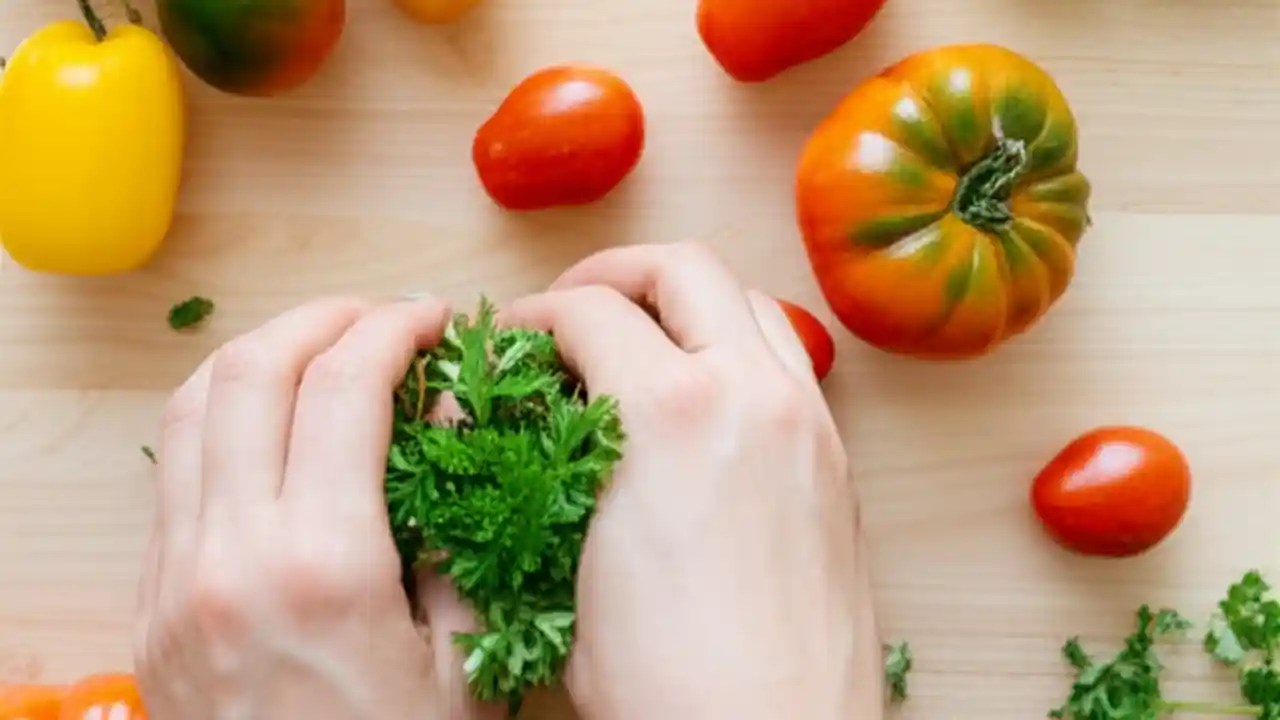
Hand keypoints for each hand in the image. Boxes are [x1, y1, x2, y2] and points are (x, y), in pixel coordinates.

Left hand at [134, 297, 503, 719]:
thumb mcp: (463, 660)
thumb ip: (459, 532)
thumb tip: (450, 422)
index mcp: (323, 569)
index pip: (342, 389)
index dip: (393, 330)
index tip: (433, 319)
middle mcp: (230, 559)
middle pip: (252, 374)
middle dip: (322, 320)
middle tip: (379, 319)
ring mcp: (176, 581)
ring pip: (191, 412)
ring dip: (260, 356)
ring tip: (322, 353)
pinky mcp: (151, 606)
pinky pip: (172, 474)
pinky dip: (220, 420)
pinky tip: (274, 429)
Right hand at [507, 244, 882, 719]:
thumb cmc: (666, 688)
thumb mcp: (569, 574)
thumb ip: (550, 476)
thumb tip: (529, 433)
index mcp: (670, 413)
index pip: (587, 311)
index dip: (530, 317)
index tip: (508, 342)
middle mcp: (751, 394)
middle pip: (683, 267)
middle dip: (613, 274)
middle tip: (570, 310)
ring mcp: (807, 423)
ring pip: (750, 302)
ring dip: (687, 301)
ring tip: (640, 337)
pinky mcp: (836, 463)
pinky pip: (789, 362)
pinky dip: (740, 349)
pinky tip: (703, 396)